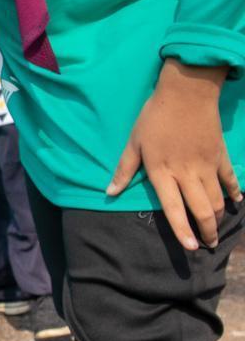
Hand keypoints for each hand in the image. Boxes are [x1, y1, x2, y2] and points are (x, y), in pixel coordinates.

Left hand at [107, 60, 240, 250]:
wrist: (187, 93)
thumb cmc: (155, 117)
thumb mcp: (133, 143)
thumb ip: (123, 169)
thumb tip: (109, 192)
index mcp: (163, 172)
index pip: (173, 208)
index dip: (182, 230)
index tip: (190, 247)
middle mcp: (187, 173)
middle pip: (201, 209)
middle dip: (207, 230)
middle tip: (209, 245)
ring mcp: (207, 166)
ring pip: (217, 199)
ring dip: (219, 217)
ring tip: (217, 230)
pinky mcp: (221, 156)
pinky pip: (230, 179)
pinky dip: (234, 192)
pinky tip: (237, 202)